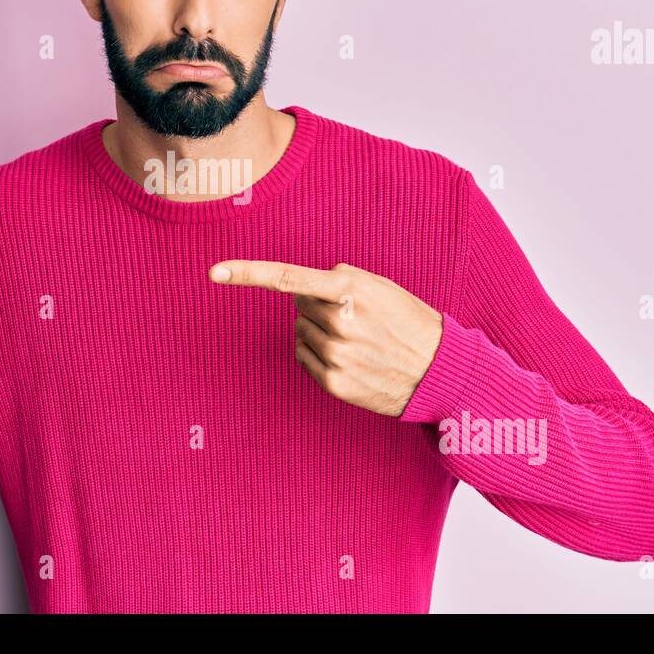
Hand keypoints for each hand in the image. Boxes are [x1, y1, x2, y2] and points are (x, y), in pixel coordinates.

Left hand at [209, 259, 443, 416]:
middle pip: (299, 304)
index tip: (214, 271)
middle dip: (319, 304)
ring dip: (320, 329)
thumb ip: (339, 280)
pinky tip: (349, 357)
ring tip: (358, 338)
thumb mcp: (381, 287)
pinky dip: (317, 352)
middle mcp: (339, 323)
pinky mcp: (332, 382)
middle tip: (357, 316)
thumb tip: (300, 288)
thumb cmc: (408, 322)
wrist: (439, 372)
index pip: (288, 278)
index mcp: (350, 290)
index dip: (247, 273)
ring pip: (300, 330)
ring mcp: (334, 355)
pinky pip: (303, 356)